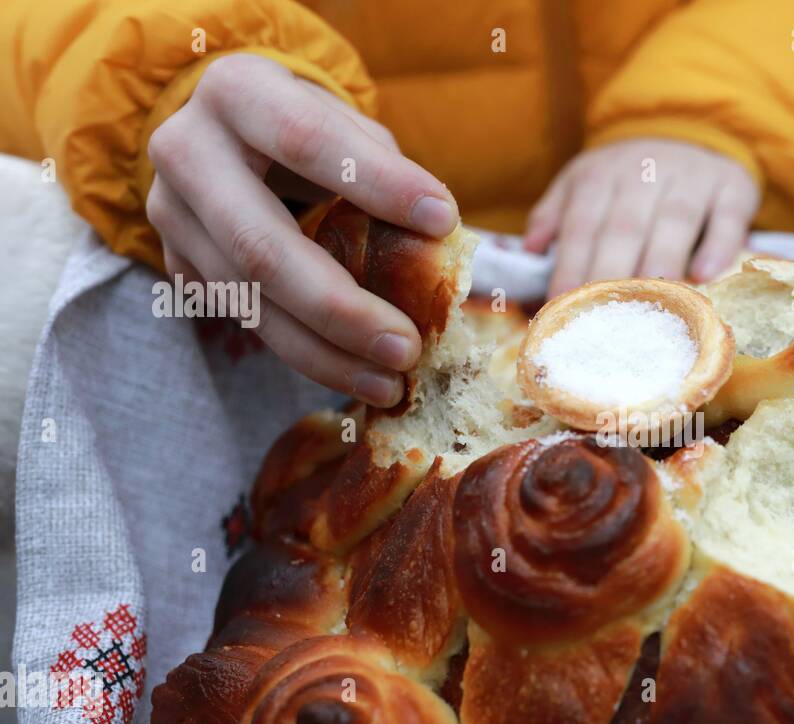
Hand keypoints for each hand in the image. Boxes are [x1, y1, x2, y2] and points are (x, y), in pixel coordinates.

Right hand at [146, 53, 458, 406]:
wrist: (231, 135)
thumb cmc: (310, 131)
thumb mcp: (345, 125)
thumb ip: (386, 171)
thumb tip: (439, 242)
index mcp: (237, 92)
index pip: (307, 139)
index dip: (377, 182)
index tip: (444, 221)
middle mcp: (186, 151)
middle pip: (261, 247)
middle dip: (340, 309)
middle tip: (406, 349)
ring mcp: (170, 214)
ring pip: (248, 300)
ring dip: (325, 353)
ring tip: (389, 383)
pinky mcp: (177, 263)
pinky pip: (244, 320)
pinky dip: (306, 353)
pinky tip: (354, 373)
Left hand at [523, 138, 759, 297]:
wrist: (694, 131)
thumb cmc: (631, 178)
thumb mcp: (585, 181)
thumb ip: (556, 213)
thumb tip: (531, 250)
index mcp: (601, 175)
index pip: (582, 225)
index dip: (571, 266)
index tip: (564, 305)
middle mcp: (644, 171)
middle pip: (625, 226)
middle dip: (613, 271)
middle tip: (607, 316)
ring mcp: (691, 178)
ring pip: (675, 219)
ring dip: (663, 259)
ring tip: (656, 296)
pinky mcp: (732, 187)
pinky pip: (726, 216)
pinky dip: (718, 245)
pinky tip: (707, 274)